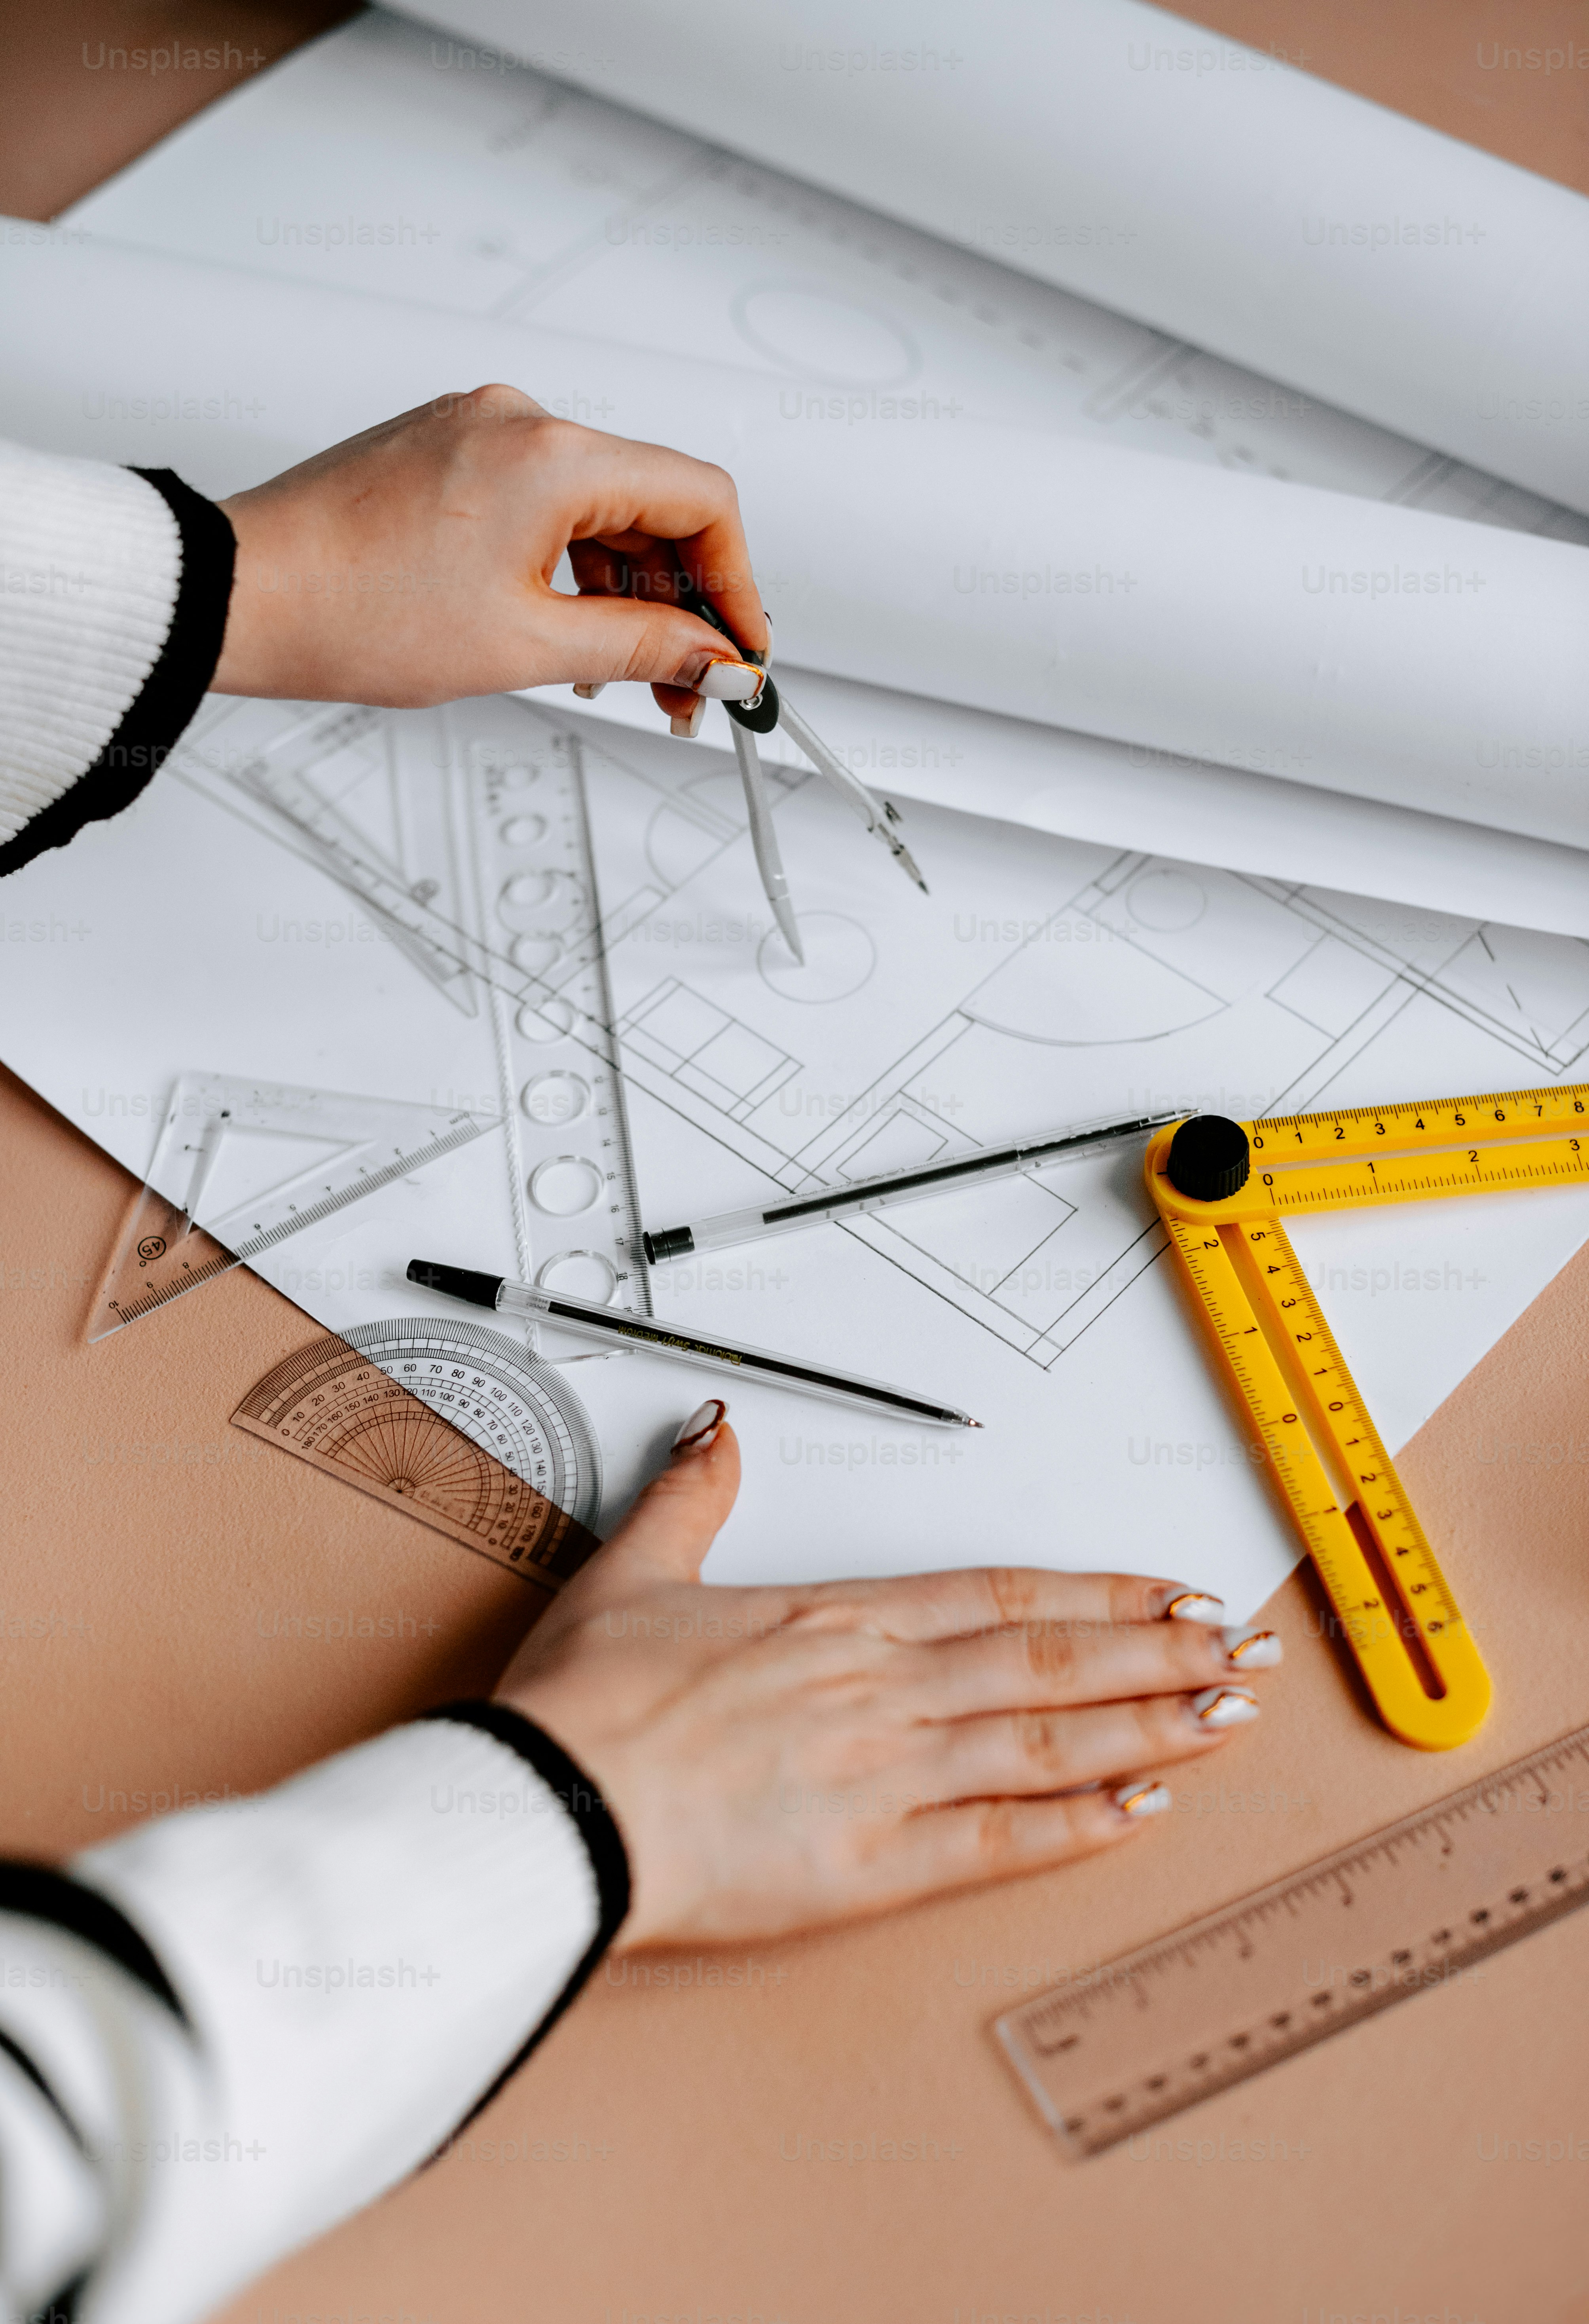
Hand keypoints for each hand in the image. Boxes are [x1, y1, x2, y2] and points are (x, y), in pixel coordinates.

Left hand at [211, 384, 767, 723]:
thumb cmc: (355, 610)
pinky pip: (541, 503)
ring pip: (596, 508)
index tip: (740, 650)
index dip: (738, 582)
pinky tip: (565, 632)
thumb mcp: (526, 646)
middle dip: (681, 601)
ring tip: (621, 677)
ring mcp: (479, 431)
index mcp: (553, 453)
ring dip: (624, 592)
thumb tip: (718, 657)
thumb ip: (643, 648)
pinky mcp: (446, 452)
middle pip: (652, 503)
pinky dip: (568, 567)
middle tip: (689, 687)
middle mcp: (520, 422)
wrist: (241, 594)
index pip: (700, 498)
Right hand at [495, 1404, 1281, 1948]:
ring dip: (1149, 1724)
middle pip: (1050, 1661)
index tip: (1170, 1591)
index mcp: (837, 1620)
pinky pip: (1001, 1841)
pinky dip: (1080, 1828)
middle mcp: (882, 1687)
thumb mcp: (634, 1572)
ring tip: (1227, 1713)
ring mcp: (886, 1773)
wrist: (554, 1802)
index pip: (1000, 1596)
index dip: (1097, 1594)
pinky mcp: (871, 1862)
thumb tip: (719, 1430)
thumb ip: (694, 1499)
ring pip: (1049, 1741)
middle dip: (1159, 1653)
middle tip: (1246, 1650)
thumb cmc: (590, 1703)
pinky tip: (1144, 1811)